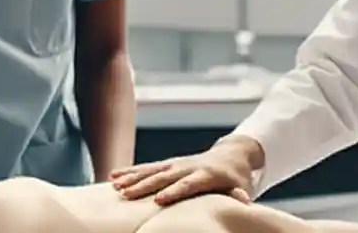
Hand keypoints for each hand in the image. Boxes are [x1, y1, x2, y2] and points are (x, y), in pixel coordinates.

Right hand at [110, 135, 263, 205]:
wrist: (232, 155)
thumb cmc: (237, 179)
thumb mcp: (242, 187)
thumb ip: (239, 195)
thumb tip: (244, 202)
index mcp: (206, 175)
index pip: (188, 184)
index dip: (174, 191)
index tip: (159, 200)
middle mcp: (188, 167)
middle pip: (164, 176)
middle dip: (144, 185)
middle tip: (126, 194)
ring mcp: (176, 164)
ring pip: (151, 170)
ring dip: (132, 177)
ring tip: (114, 185)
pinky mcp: (168, 164)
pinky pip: (146, 167)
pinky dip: (130, 171)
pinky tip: (113, 176)